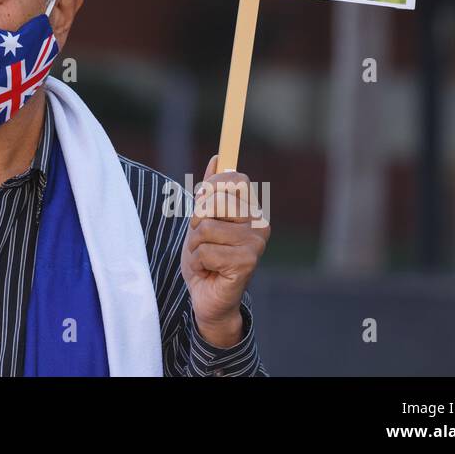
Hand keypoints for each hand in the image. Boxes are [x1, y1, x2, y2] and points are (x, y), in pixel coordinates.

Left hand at [180, 153, 269, 347]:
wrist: (206, 295)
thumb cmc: (205, 256)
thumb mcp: (201, 219)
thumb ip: (209, 190)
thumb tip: (219, 158)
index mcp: (251, 210)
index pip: (233, 179)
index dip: (210, 190)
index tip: (203, 209)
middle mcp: (259, 224)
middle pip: (215, 201)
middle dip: (196, 221)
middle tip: (202, 239)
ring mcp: (256, 244)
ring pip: (206, 227)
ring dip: (195, 245)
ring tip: (205, 257)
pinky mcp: (247, 263)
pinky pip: (206, 250)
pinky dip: (198, 262)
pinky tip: (209, 270)